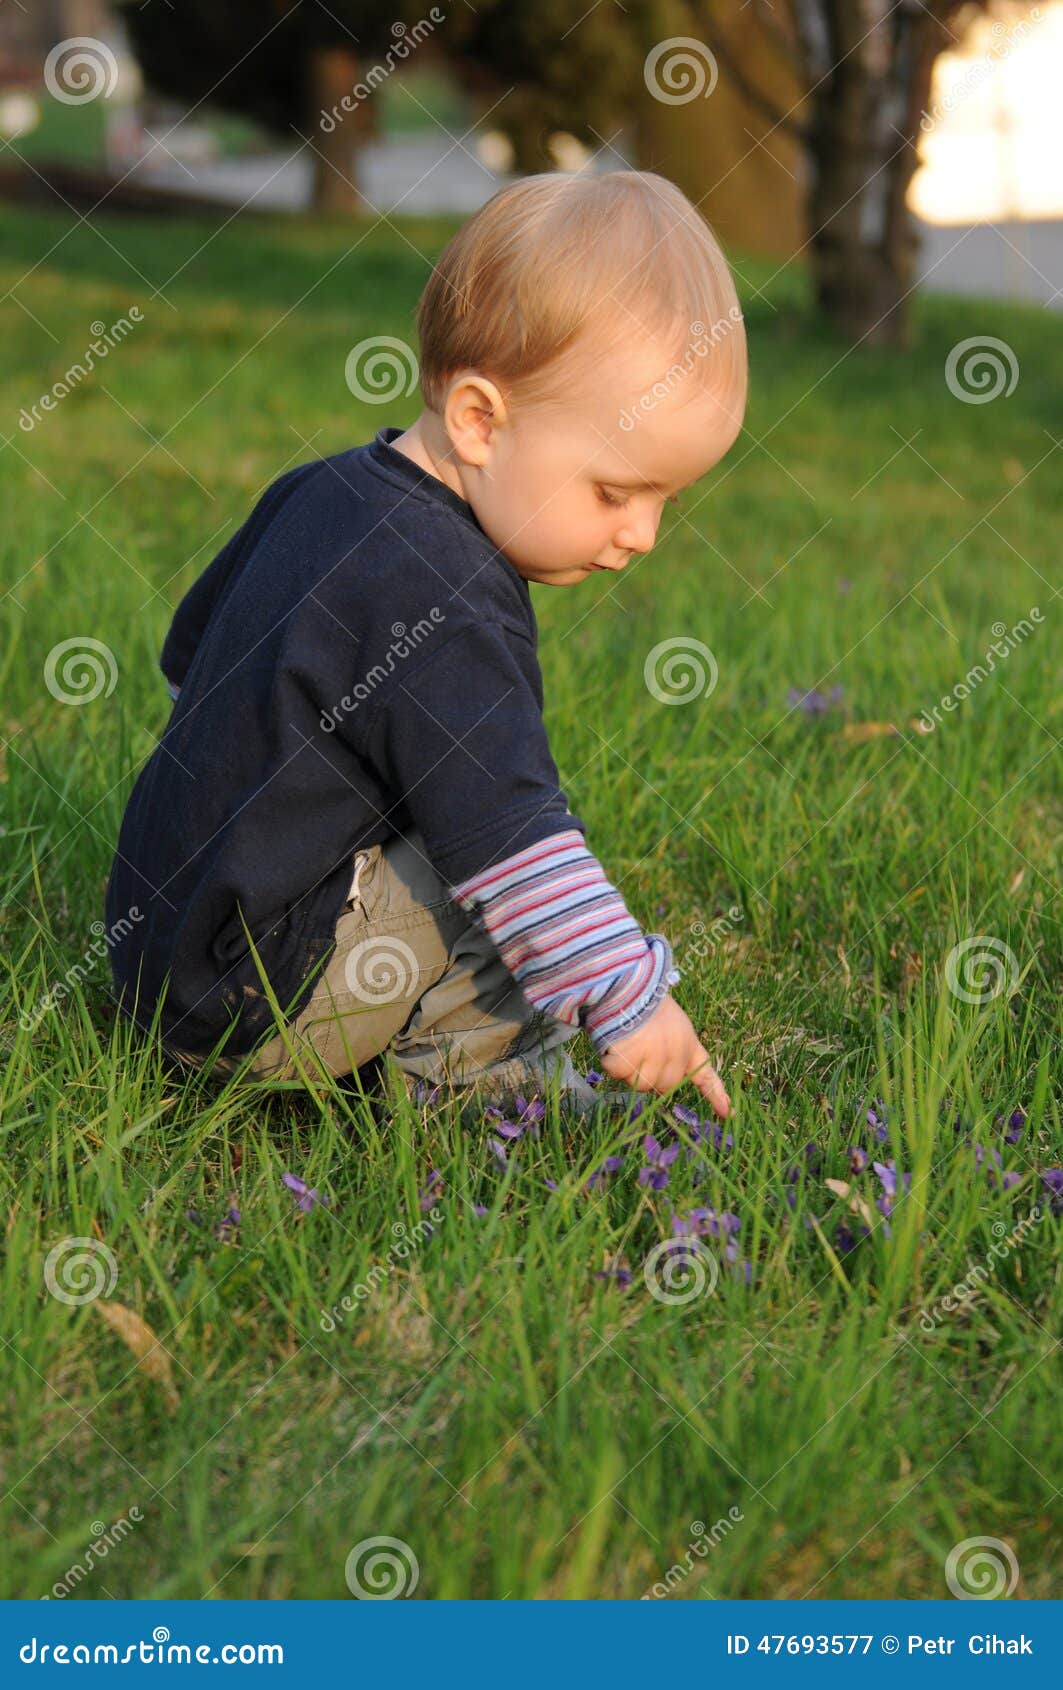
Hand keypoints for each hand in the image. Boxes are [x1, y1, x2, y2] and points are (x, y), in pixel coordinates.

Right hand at [598, 996, 730, 1116]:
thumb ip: (673, 1057)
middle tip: (640, 1052)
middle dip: (651, 1076)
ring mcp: (654, 1057)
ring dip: (629, 1070)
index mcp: (689, 1044)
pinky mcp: (631, 1059)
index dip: (717, 1096)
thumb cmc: (647, 1004)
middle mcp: (676, 1053)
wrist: (628, 985)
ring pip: (641, 1085)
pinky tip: (614, 1044)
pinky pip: (618, 1073)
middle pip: (665, 1087)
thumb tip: (659, 1088)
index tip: (728, 1113)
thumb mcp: (673, 1027)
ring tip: (627, 1043)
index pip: (707, 1075)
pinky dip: (611, 1061)